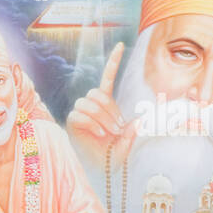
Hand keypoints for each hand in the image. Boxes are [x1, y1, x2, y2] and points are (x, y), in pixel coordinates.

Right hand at [65, 42, 138, 166]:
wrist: (99, 167)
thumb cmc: (113, 154)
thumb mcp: (127, 142)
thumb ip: (133, 131)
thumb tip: (140, 121)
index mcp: (106, 103)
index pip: (107, 78)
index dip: (113, 62)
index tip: (122, 44)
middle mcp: (91, 104)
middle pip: (96, 93)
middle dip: (109, 109)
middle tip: (118, 127)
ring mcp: (80, 112)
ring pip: (88, 103)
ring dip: (101, 117)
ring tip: (109, 132)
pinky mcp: (73, 121)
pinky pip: (80, 115)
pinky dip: (92, 123)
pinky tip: (100, 133)